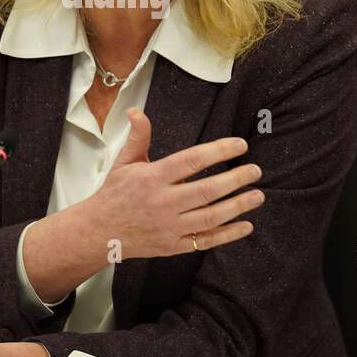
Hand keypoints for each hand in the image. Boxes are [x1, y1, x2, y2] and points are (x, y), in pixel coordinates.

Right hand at [84, 108, 263, 259]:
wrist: (99, 231)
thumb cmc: (115, 193)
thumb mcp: (124, 162)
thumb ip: (138, 136)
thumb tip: (135, 110)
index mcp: (152, 178)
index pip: (191, 161)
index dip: (218, 152)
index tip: (239, 145)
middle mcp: (162, 202)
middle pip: (206, 190)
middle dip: (235, 180)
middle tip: (256, 170)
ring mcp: (169, 226)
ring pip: (210, 217)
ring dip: (238, 206)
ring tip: (258, 195)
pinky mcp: (173, 246)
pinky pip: (205, 240)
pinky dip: (228, 234)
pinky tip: (246, 225)